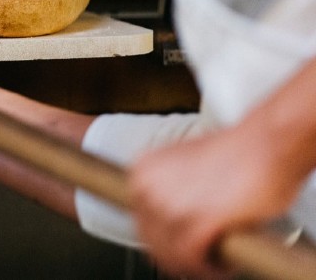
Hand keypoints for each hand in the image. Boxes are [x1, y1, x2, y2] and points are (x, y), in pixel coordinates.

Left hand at [129, 126, 298, 278]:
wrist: (267, 142)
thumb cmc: (238, 153)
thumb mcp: (186, 168)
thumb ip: (171, 192)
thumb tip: (171, 220)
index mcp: (142, 171)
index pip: (141, 220)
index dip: (163, 237)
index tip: (179, 244)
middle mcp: (147, 187)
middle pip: (153, 240)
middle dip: (179, 253)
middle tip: (203, 256)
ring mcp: (168, 205)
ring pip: (171, 253)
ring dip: (196, 263)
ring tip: (217, 260)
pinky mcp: (196, 222)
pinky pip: (192, 258)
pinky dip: (209, 268)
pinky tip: (224, 265)